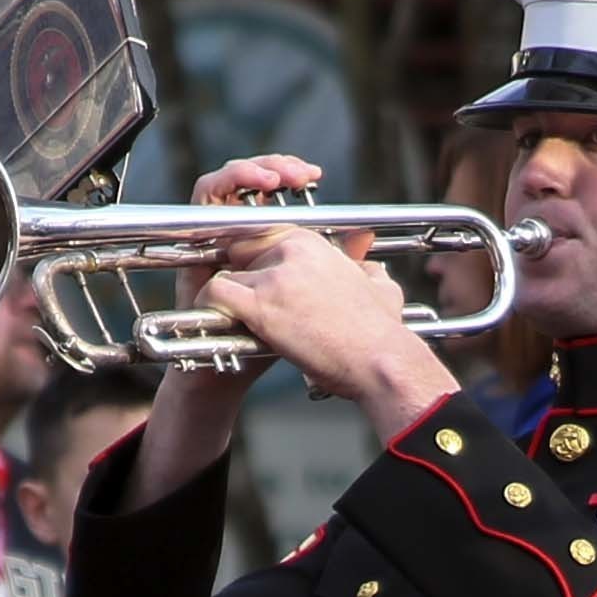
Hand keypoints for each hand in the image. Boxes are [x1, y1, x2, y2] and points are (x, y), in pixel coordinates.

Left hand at [173, 152, 445, 441]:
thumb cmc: (381, 331)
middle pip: (240, 251)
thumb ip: (368, 269)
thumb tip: (373, 269)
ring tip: (244, 321)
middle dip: (241, 277)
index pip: (263, 237)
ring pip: (227, 273)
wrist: (379, 360)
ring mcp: (273, 276)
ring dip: (232, 297)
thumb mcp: (380, 287)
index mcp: (311, 242)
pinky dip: (214, 308)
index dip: (257, 262)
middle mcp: (290, 251)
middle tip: (251, 305)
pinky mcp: (261, 305)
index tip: (261, 285)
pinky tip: (224, 324)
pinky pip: (216, 293)